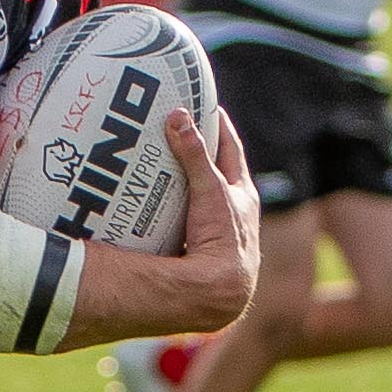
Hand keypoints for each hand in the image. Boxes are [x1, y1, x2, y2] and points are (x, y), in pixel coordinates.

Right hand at [151, 109, 260, 333]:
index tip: (204, 103)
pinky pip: (182, 217)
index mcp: (241, 192)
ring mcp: (216, 228)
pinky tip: (150, 205)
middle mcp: (234, 209)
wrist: (220, 288)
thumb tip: (178, 117)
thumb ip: (195, 156)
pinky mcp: (199, 246)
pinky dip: (169, 207)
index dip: (217, 125)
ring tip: (155, 163)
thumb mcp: (211, 191)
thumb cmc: (224, 237)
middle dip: (197, 150)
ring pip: (198, 196)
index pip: (229, 148)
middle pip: (215, 171)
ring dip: (181, 182)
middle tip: (174, 127)